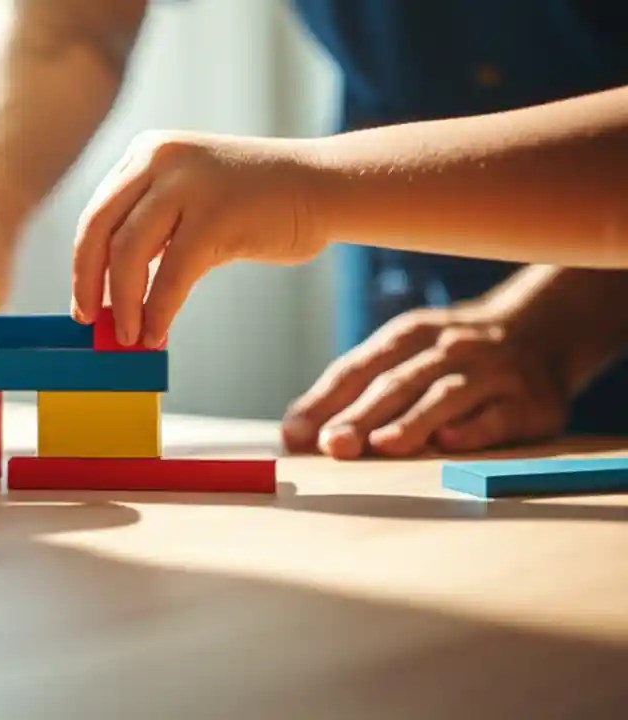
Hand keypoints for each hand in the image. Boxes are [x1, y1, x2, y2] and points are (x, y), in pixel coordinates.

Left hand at [71, 131, 324, 346]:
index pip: (97, 213)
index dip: (84, 264)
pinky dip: (158, 311)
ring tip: (129, 336)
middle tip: (89, 321)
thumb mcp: (191, 200)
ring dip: (123, 304)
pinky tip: (158, 333)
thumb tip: (113, 292)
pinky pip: (170, 274)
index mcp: (147, 153)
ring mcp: (188, 183)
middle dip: (87, 282)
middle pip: (98, 229)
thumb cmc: (256, 204)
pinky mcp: (216, 215)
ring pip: (127, 253)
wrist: (323, 186)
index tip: (85, 300)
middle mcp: (159, 158)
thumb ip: (152, 232)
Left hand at [282, 307, 568, 458]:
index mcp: (405, 337)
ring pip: (445, 396)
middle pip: (396, 384)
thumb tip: (294, 434)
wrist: (542, 330)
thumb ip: (350, 392)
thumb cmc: (448, 356)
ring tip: (384, 445)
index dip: (324, 402)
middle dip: (361, 416)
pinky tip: (450, 443)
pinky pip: (498, 415)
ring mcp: (489, 372)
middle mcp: (446, 349)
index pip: (357, 369)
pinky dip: (474, 429)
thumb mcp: (401, 357)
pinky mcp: (528, 401)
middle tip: (332, 446)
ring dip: (413, 420)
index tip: (296, 436)